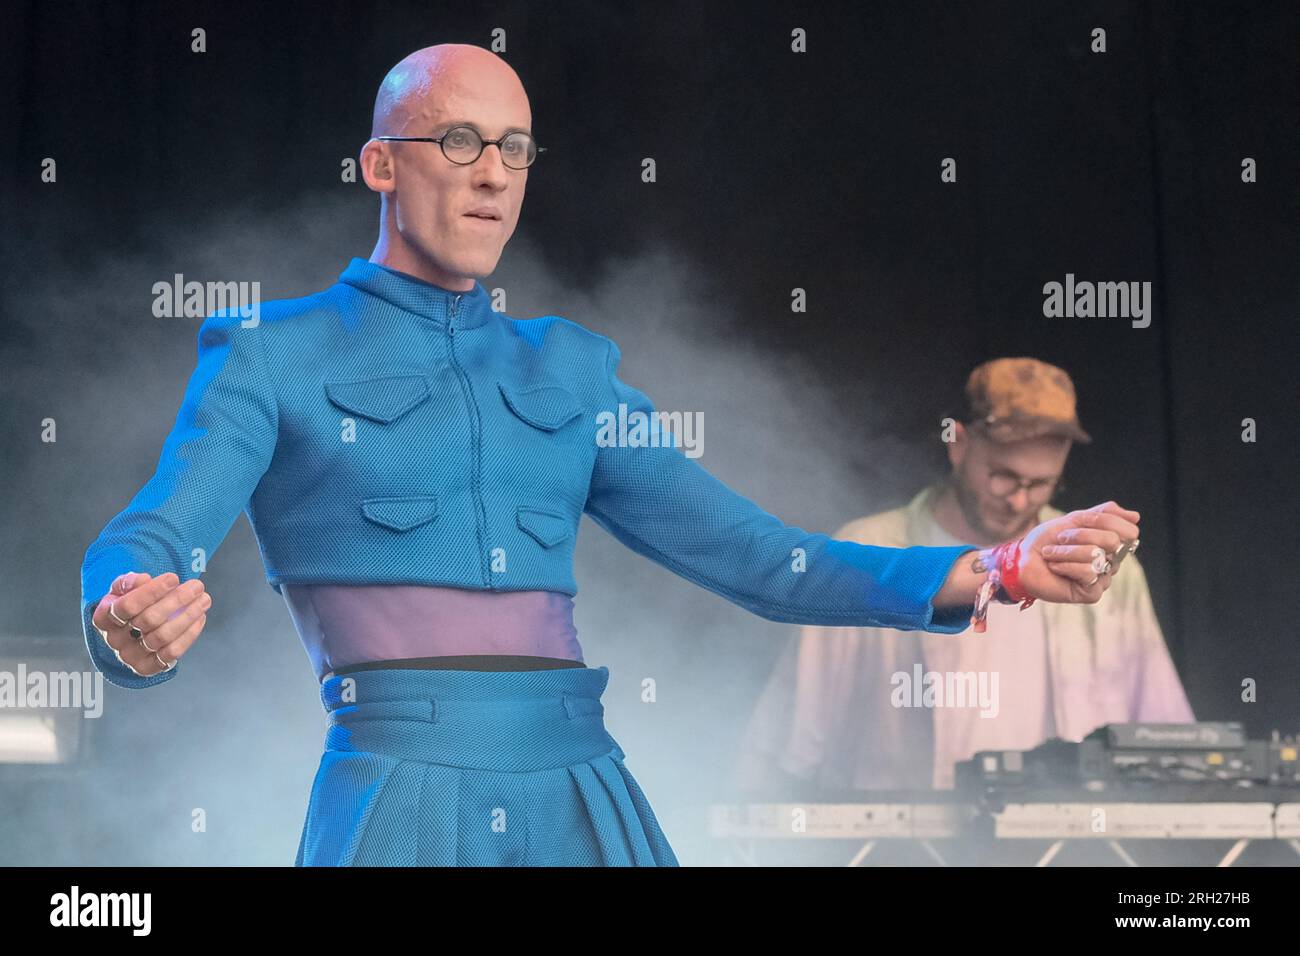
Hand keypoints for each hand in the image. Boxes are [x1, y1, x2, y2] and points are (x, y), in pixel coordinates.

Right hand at [91, 572, 210, 676]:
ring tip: (204, 600)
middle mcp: (115, 640)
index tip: (174, 577)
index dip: (152, 591)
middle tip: (197, 586)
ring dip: (188, 616)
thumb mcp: (122, 590)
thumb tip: (143, 579)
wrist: (128, 632)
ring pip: (163, 636)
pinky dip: (189, 634)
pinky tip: (200, 618)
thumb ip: (129, 582)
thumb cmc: (128, 606)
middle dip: (177, 601)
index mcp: (104, 618)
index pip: (127, 606)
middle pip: (149, 620)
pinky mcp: (148, 667)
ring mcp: (131, 656)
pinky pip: (172, 653)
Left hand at [1015, 501, 1139, 603]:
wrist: (1022, 560)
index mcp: (1110, 543)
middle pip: (1112, 540)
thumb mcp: (1074, 519)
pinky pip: (1087, 573)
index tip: (1078, 521)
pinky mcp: (1092, 593)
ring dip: (1066, 551)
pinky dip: (1065, 566)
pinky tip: (1055, 568)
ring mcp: (1104, 578)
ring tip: (1052, 554)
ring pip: (1096, 555)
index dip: (1102, 522)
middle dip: (1079, 534)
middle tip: (1060, 539)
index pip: (1128, 530)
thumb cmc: (1048, 540)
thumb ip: (1104, 514)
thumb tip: (1136, 517)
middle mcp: (1111, 561)